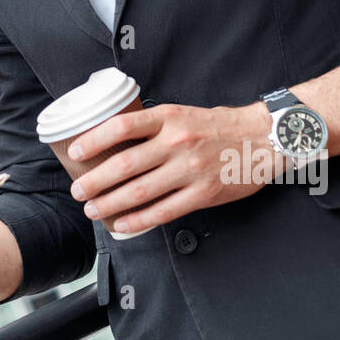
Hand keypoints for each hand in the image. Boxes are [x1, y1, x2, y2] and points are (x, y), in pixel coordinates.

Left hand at [66, 102, 293, 231]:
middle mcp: (178, 142)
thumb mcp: (184, 115)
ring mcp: (191, 169)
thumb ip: (155, 128)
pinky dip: (138, 220)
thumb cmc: (220, 127)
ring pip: (140, 191)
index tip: (76, 152)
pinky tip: (122, 225)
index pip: (123, 127)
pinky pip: (163, 211)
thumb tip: (116, 143)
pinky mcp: (203, 193)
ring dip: (111, 203)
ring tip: (93, 209)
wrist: (264, 139)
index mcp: (170, 117)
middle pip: (125, 164)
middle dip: (95, 181)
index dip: (95, 140)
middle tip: (78, 191)